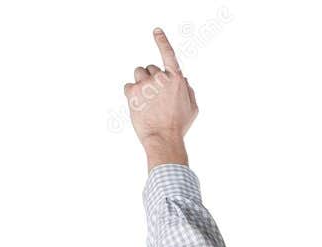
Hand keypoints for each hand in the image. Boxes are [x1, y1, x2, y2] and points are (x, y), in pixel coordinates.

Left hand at [124, 29, 197, 167]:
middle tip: (154, 98)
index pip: (168, 54)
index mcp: (176, 79)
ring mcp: (146, 83)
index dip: (162, 41)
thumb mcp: (193, 109)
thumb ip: (188, 91)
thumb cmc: (179, 127)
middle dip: (151, 79)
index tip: (156, 31)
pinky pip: (128, 86)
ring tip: (145, 101)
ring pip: (138, 73)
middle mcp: (161, 78)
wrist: (164, 139)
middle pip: (151, 68)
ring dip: (140, 83)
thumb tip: (183, 81)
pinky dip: (131, 95)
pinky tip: (138, 107)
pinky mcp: (133, 91)